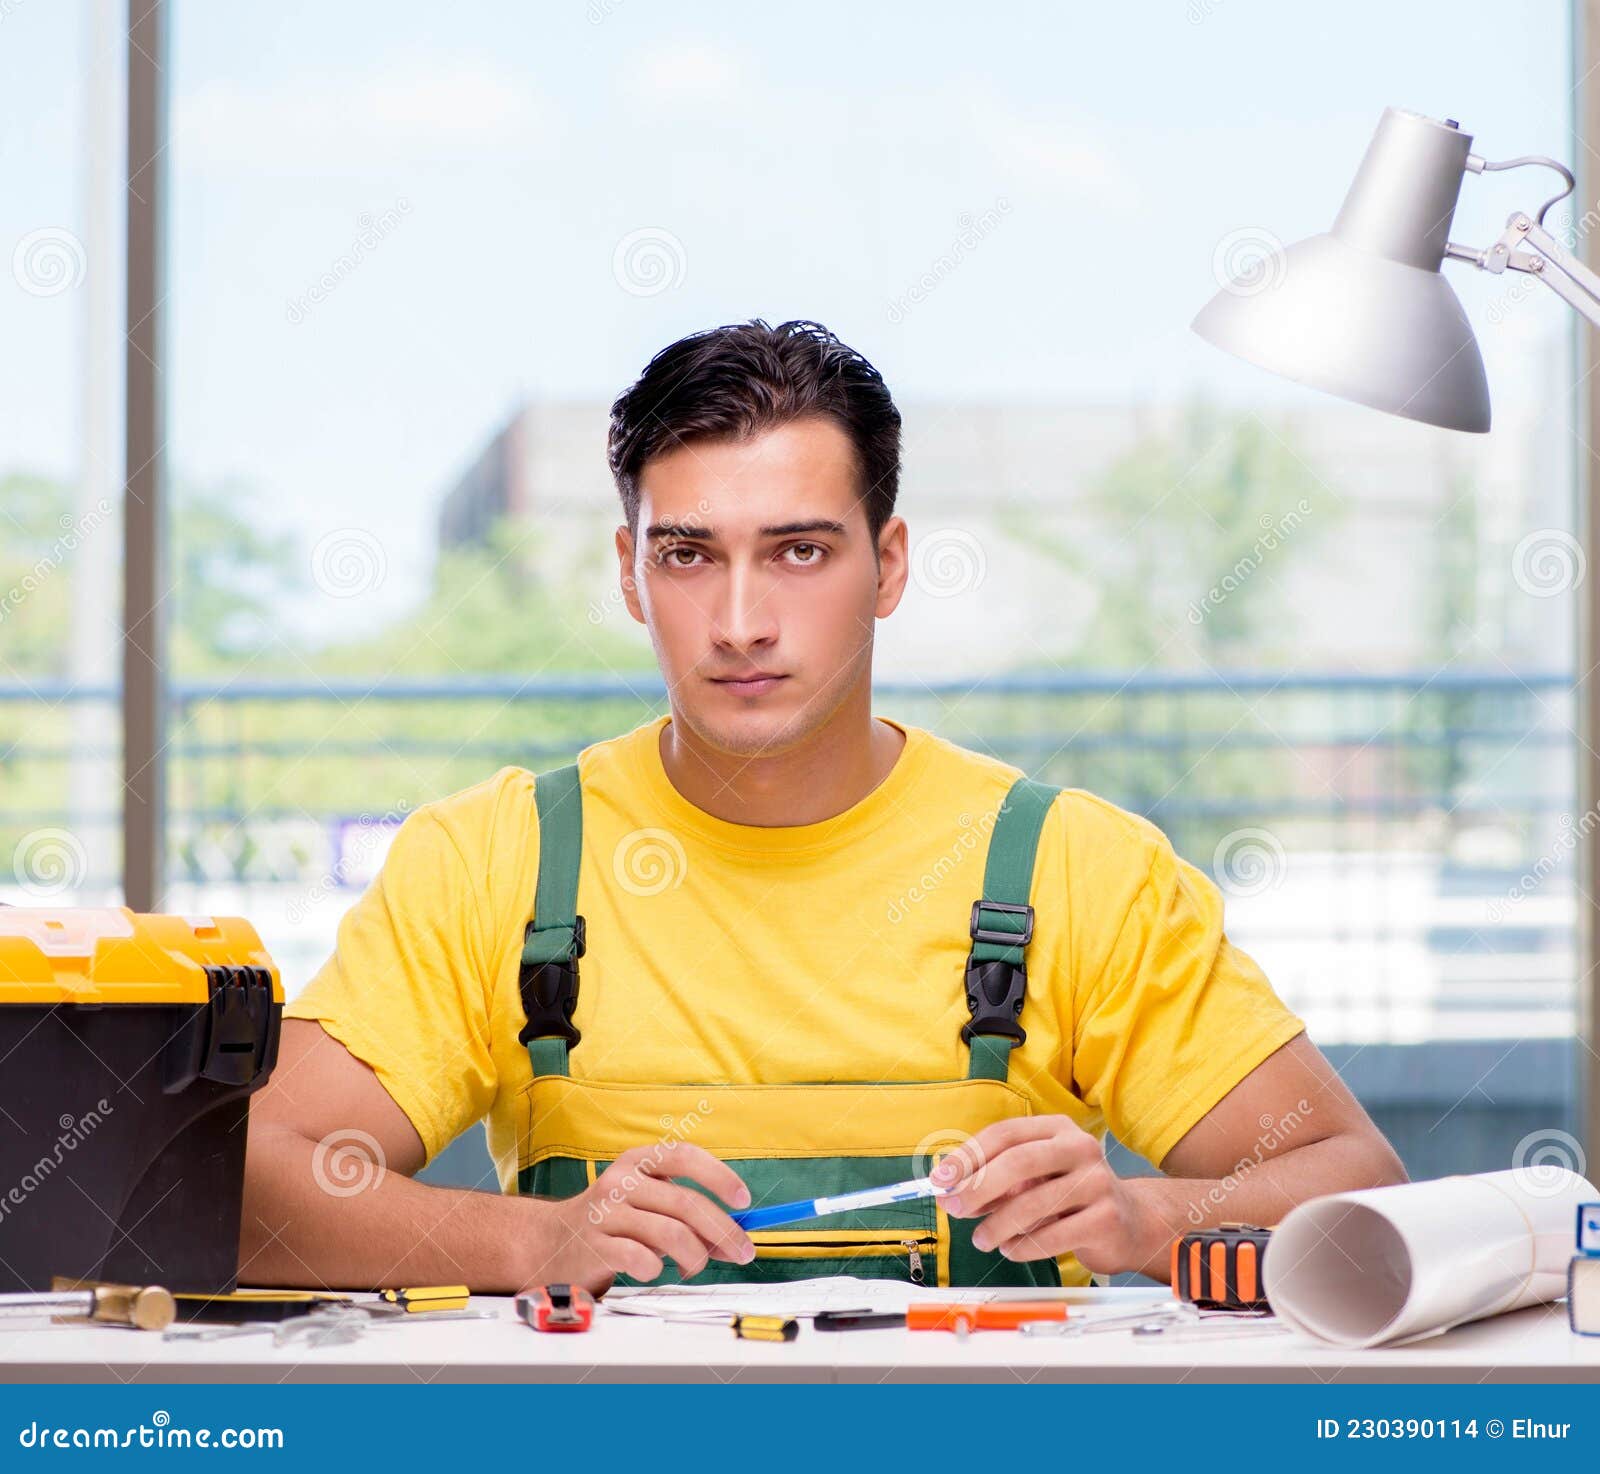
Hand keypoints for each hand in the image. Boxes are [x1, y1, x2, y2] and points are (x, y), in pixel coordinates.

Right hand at [525, 1141, 755, 1292]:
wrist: (550, 1243)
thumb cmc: (612, 1222)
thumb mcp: (646, 1202)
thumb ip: (685, 1212)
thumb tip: (734, 1234)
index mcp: (637, 1162)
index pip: (684, 1156)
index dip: (718, 1176)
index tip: (744, 1200)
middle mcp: (620, 1181)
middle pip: (685, 1203)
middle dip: (722, 1230)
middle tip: (743, 1252)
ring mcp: (605, 1213)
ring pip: (669, 1233)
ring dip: (694, 1257)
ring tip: (693, 1267)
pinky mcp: (593, 1246)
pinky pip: (640, 1259)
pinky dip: (656, 1269)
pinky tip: (653, 1270)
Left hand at [932, 1116, 1156, 1275]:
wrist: (1129, 1222)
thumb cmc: (1070, 1195)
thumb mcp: (1035, 1176)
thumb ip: (995, 1178)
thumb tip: (949, 1190)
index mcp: (1056, 1128)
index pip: (1005, 1134)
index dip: (968, 1156)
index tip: (941, 1179)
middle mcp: (1079, 1148)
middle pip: (1018, 1162)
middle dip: (978, 1188)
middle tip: (954, 1209)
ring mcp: (1097, 1182)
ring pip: (1033, 1203)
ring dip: (997, 1225)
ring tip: (982, 1239)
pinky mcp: (1106, 1218)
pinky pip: (1052, 1235)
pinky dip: (1023, 1246)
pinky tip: (1011, 1248)